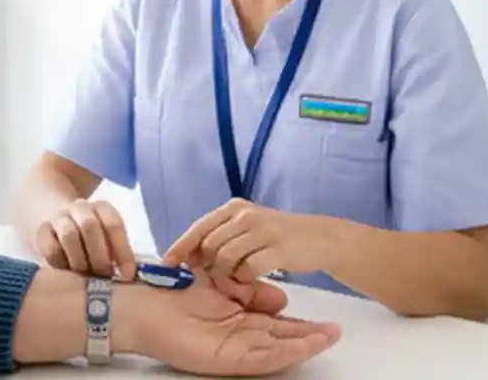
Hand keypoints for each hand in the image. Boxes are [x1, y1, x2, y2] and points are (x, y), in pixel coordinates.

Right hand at [35, 198, 135, 278]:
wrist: (56, 221)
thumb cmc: (91, 240)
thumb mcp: (107, 240)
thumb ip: (117, 254)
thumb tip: (128, 276)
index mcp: (102, 207)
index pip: (113, 224)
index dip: (122, 251)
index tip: (127, 274)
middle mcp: (80, 208)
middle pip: (90, 226)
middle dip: (99, 255)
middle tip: (104, 276)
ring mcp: (58, 217)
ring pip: (69, 235)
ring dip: (80, 260)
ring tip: (85, 278)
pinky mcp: (41, 231)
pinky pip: (50, 248)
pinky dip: (61, 264)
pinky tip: (67, 274)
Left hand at [121, 270, 340, 375]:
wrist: (142, 304)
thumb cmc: (174, 291)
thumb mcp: (220, 281)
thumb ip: (250, 289)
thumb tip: (279, 300)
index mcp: (237, 319)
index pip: (276, 323)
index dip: (302, 323)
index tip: (326, 320)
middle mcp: (238, 336)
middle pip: (282, 339)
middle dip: (311, 337)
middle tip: (337, 332)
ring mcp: (234, 349)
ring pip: (277, 350)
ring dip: (305, 345)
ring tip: (330, 339)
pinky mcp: (226, 359)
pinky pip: (262, 357)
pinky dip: (286, 352)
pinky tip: (305, 347)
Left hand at [162, 199, 342, 282]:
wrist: (320, 238)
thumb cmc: (278, 236)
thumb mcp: (249, 227)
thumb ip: (222, 236)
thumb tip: (188, 256)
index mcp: (235, 208)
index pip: (199, 227)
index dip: (181, 246)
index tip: (167, 264)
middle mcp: (245, 215)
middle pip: (209, 246)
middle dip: (207, 265)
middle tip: (215, 277)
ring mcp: (262, 231)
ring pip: (225, 259)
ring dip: (226, 274)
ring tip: (238, 277)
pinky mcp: (277, 249)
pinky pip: (247, 270)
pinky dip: (245, 279)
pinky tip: (252, 279)